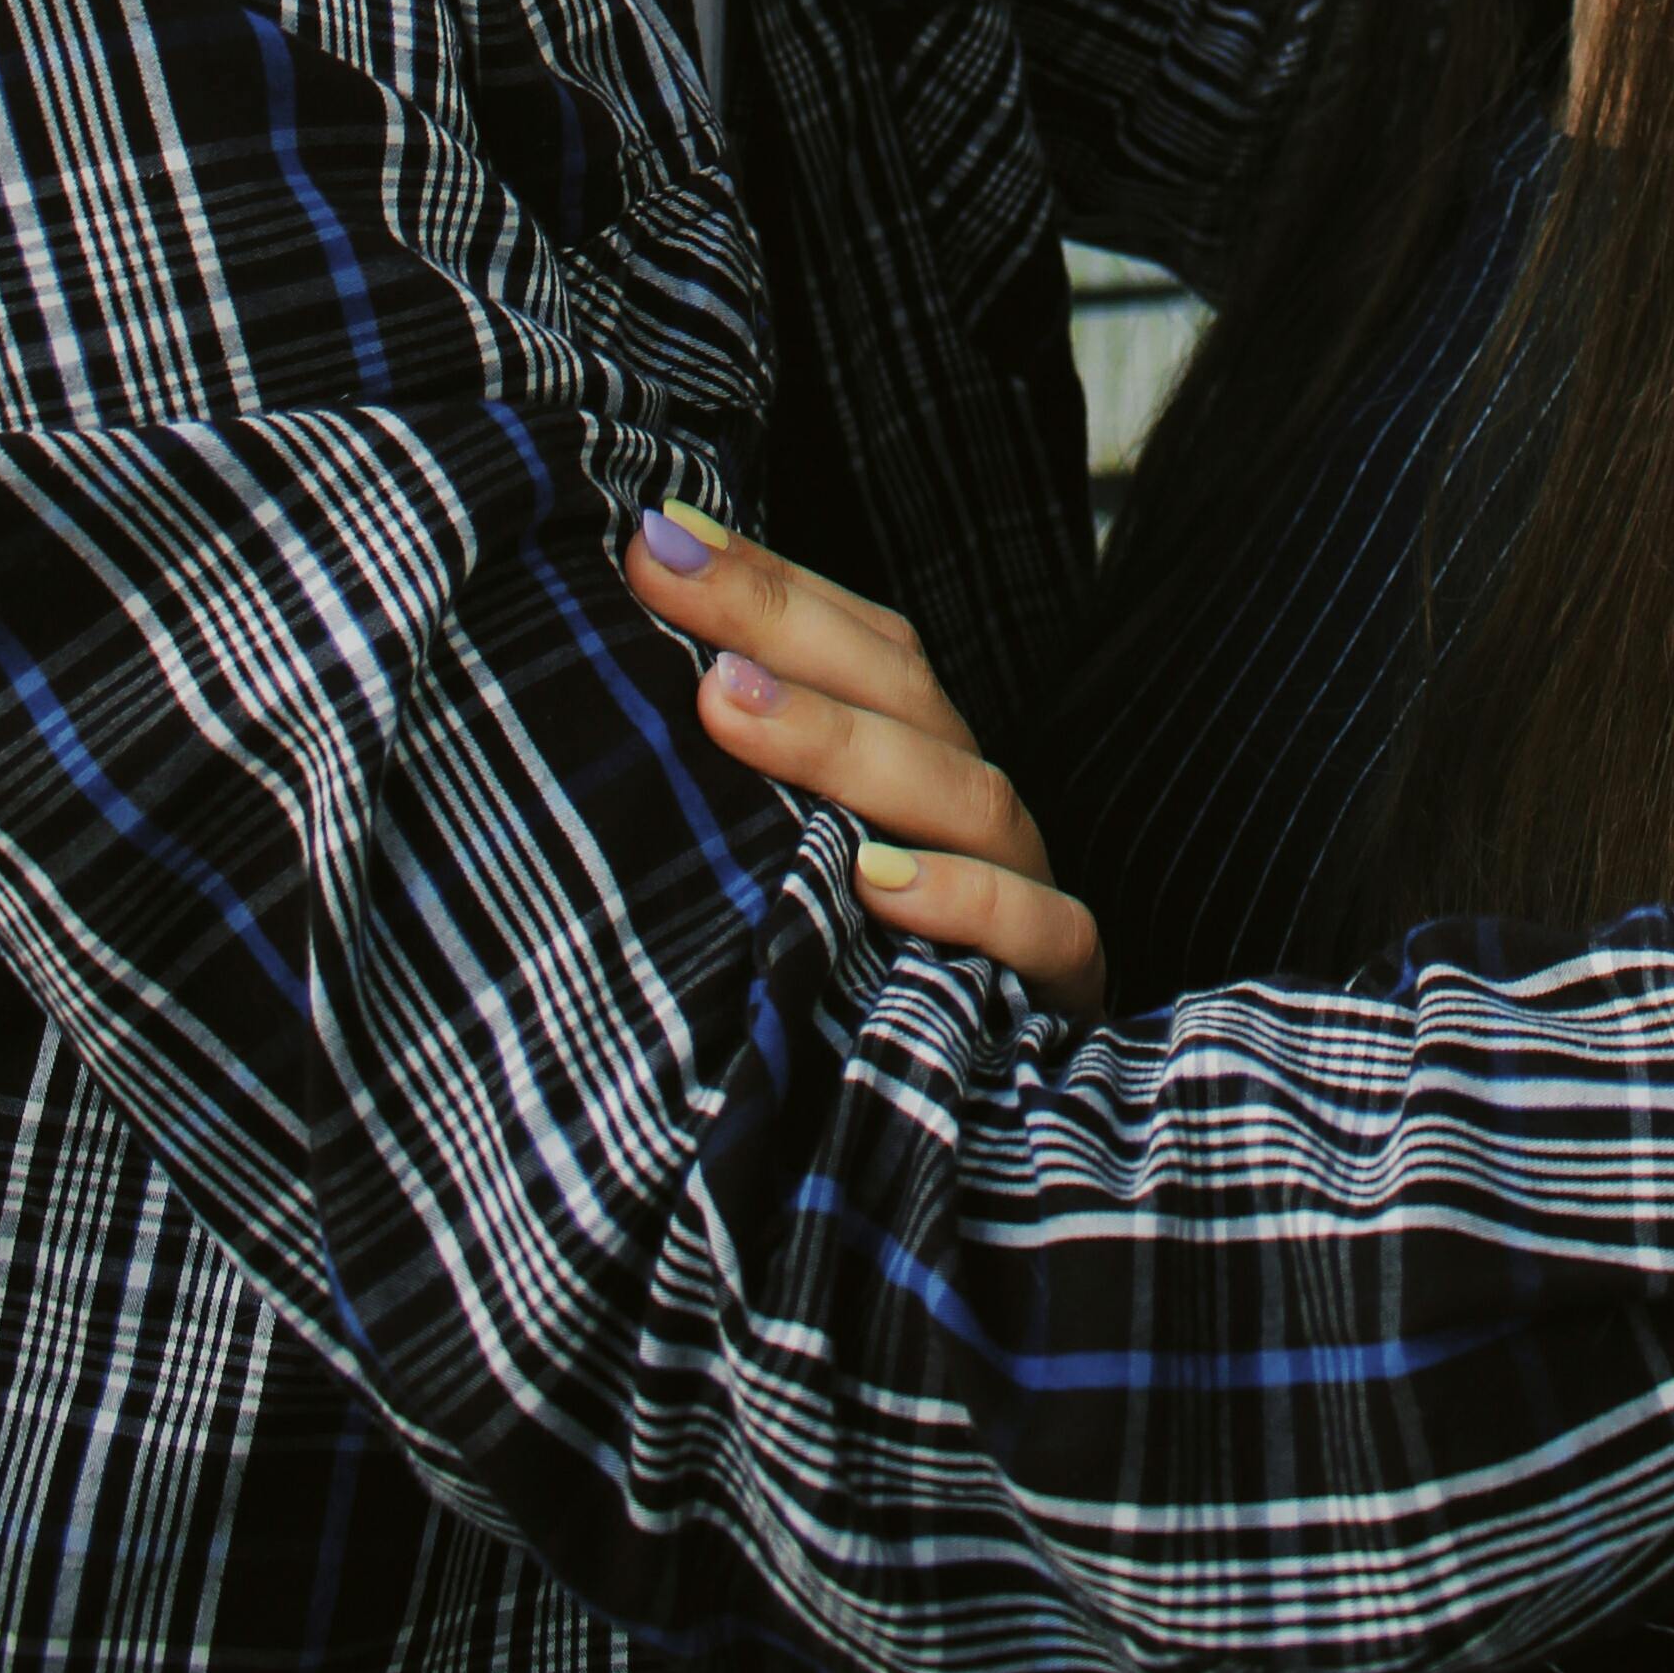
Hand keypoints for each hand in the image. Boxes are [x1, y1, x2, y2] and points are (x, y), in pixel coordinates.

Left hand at [626, 515, 1105, 1016]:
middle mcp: (967, 806)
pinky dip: (965, 900)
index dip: (762, 581)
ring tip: (725, 707)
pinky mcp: (1059, 987)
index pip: (860, 640)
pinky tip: (875, 883)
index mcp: (916, 757)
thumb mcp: (778, 862)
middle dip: (777, 626)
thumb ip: (728, 772)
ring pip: (962, 794)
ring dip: (844, 745)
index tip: (649, 537)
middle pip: (900, 690)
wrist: (968, 1135)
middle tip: (667, 579)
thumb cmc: (845, 973)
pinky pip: (1041, 931)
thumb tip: (614, 655)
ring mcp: (1025, 886)